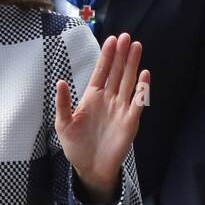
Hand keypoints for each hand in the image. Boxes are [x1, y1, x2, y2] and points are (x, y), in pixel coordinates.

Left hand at [55, 32, 148, 203]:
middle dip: (121, 55)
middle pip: (117, 72)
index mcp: (92, 97)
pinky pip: (137, 102)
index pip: (101, 72)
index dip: (106, 56)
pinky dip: (142, 89)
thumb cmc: (76, 146)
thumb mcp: (63, 124)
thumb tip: (60, 82)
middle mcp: (108, 99)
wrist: (90, 168)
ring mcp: (120, 109)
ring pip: (128, 82)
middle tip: (126, 36)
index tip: (111, 39)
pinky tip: (144, 74)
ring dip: (132, 64)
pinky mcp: (130, 121)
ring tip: (136, 46)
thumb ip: (63, 103)